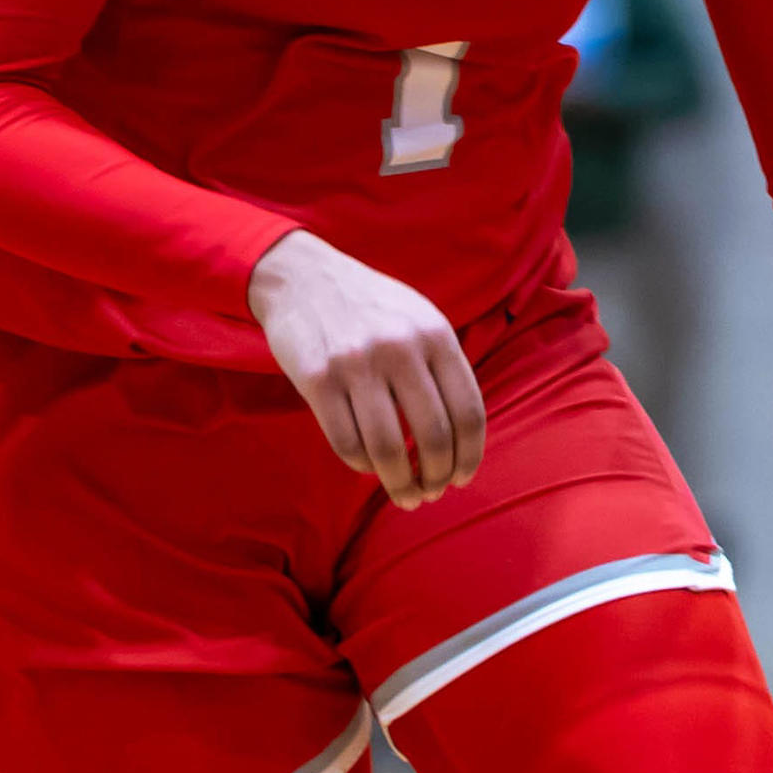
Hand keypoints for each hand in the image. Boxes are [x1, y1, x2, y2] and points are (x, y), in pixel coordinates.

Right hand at [247, 229, 486, 508]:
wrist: (303, 277)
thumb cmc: (370, 307)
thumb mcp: (420, 318)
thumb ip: (443, 367)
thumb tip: (463, 438)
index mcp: (435, 335)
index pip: (468, 413)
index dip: (470, 456)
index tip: (462, 478)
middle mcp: (399, 349)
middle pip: (433, 437)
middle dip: (437, 477)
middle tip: (432, 492)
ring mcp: (356, 365)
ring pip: (388, 449)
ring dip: (401, 484)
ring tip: (406, 495)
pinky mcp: (317, 380)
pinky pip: (346, 443)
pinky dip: (363, 466)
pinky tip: (369, 467)